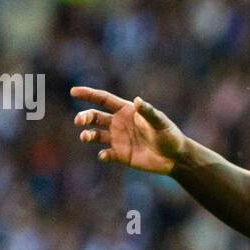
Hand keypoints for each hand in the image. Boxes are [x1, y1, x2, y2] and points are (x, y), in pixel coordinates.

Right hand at [71, 87, 185, 174]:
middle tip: (79, 121)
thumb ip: (148, 113)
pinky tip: (105, 155)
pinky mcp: (120, 155)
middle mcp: (119, 123)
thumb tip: (138, 100)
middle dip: (85, 117)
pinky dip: (102, 155)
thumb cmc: (169, 135)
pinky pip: (106, 154)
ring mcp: (118, 139)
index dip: (88, 94)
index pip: (104, 99)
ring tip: (86, 137)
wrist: (175, 157)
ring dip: (88, 135)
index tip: (73, 92)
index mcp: (127, 111)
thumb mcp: (160, 123)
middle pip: (95, 116)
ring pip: (95, 134)